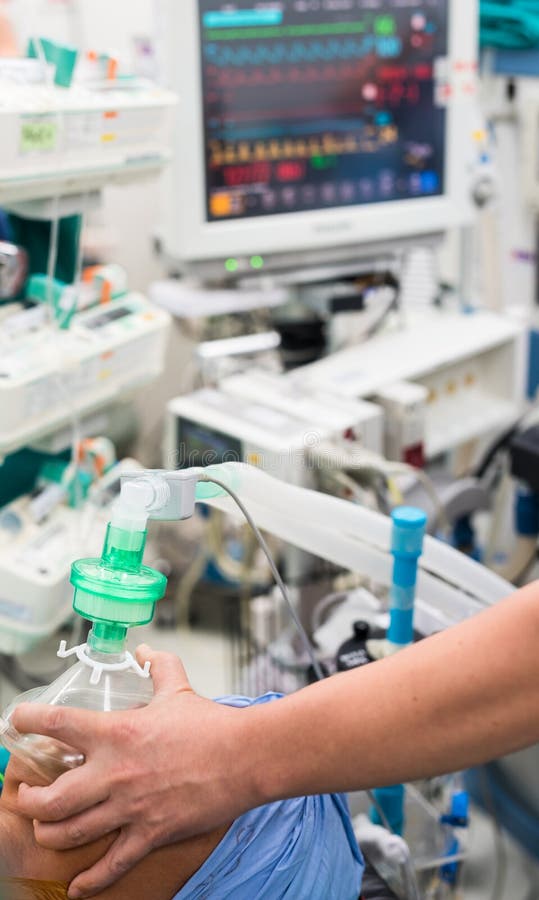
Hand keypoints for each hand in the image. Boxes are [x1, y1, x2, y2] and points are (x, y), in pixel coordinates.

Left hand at [12, 646, 258, 897]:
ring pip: (71, 831)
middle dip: (29, 800)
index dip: (28, 722)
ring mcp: (130, 807)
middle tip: (24, 796)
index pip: (57, 724)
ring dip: (49, 833)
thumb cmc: (211, 724)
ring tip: (43, 829)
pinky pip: (112, 864)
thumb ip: (157, 665)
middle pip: (51, 798)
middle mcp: (114, 772)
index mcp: (117, 732)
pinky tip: (78, 887)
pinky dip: (91, 880)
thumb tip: (145, 649)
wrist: (245, 757)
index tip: (16, 722)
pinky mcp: (150, 833)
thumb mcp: (177, 688)